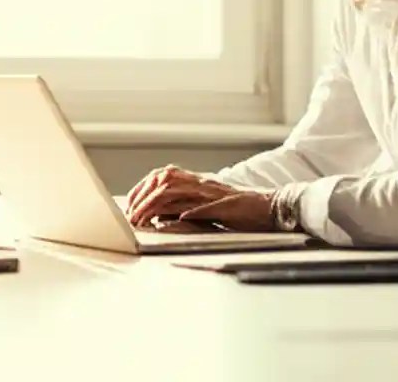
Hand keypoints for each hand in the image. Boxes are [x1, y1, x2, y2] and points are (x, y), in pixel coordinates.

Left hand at [123, 165, 276, 231]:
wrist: (269, 207)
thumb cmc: (236, 210)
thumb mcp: (204, 205)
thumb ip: (183, 206)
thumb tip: (157, 215)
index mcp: (195, 181)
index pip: (160, 177)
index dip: (141, 189)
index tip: (129, 205)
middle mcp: (201, 183)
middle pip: (163, 182)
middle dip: (143, 199)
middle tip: (131, 216)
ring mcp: (213, 193)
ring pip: (179, 192)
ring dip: (158, 206)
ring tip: (144, 220)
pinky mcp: (228, 204)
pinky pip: (208, 207)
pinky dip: (193, 212)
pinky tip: (180, 218)